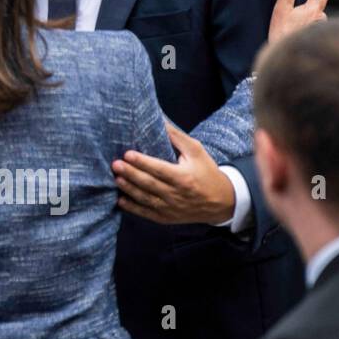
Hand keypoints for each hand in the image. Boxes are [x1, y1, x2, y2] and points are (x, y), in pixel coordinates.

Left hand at [113, 123, 235, 224]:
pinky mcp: (168, 218)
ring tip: (116, 179)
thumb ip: (177, 137)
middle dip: (131, 174)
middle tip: (115, 165)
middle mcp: (177, 194)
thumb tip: (159, 120)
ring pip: (146, 199)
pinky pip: (148, 214)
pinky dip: (133, 208)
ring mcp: (171, 208)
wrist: (223, 202)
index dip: (142, 162)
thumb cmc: (207, 173)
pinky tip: (120, 200)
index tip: (127, 154)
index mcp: (184, 177)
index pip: (160, 169)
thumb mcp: (197, 152)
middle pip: (150, 184)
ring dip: (129, 190)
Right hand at [268, 0, 327, 43]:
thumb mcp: (280, 9)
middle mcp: (320, 21)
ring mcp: (318, 33)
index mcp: (313, 11)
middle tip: (294, 16)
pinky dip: (306, 34)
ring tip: (293, 28)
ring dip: (308, 23)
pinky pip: (313, 34)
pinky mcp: (314, 42)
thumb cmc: (281, 34)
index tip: (300, 0)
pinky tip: (295, 38)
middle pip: (319, 10)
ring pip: (316, 23)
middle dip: (309, 11)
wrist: (284, 59)